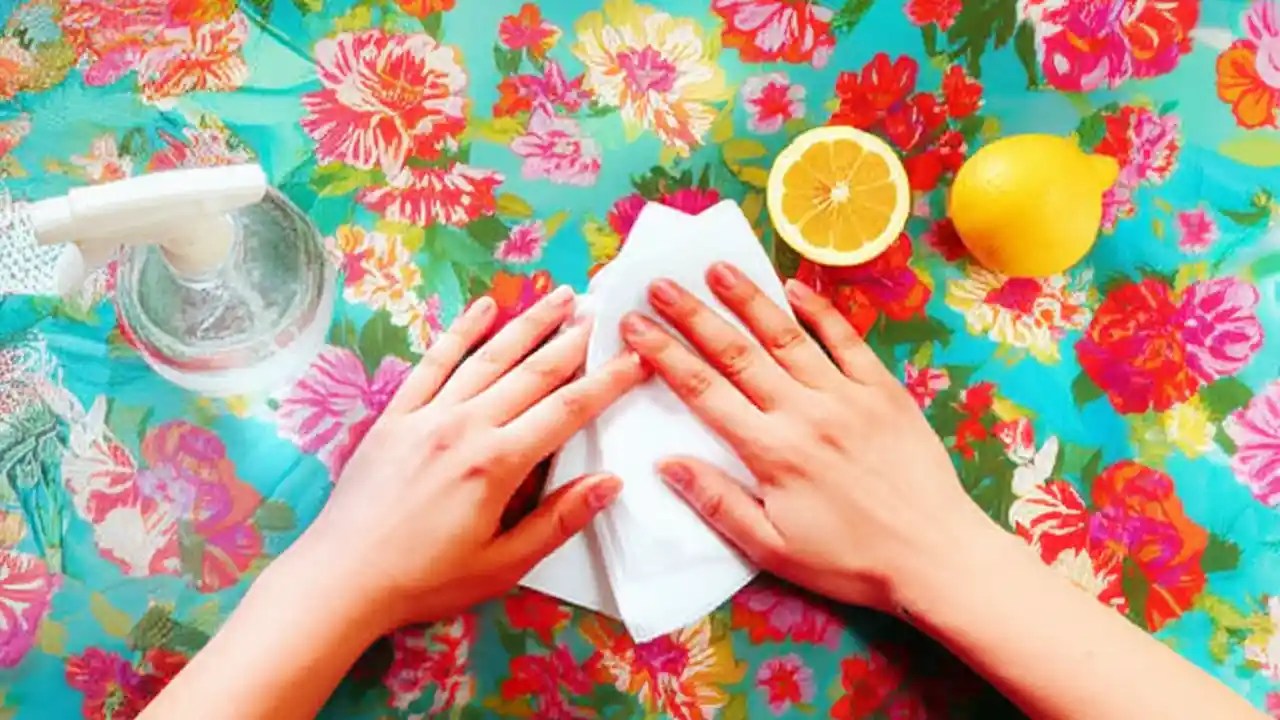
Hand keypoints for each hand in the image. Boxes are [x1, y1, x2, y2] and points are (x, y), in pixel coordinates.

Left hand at [287, 286, 646, 632]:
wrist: (341, 578)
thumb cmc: (426, 579)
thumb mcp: (503, 565)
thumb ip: (558, 521)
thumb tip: (610, 482)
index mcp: (497, 464)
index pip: (567, 410)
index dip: (607, 382)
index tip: (637, 359)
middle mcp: (465, 427)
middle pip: (532, 372)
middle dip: (573, 340)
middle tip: (604, 312)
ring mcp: (427, 415)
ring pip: (488, 357)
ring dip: (528, 324)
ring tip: (560, 296)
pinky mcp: (396, 416)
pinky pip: (434, 363)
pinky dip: (461, 332)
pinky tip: (484, 307)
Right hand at [621, 263, 997, 614]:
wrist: (935, 556)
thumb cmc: (850, 561)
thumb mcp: (772, 548)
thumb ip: (717, 502)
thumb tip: (666, 463)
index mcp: (771, 452)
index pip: (703, 391)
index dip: (664, 355)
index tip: (634, 326)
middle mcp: (804, 413)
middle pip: (736, 353)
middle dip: (693, 315)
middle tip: (660, 283)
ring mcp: (847, 396)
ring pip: (786, 336)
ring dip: (748, 299)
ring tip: (717, 268)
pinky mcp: (884, 391)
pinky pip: (846, 340)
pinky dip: (818, 311)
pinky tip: (793, 287)